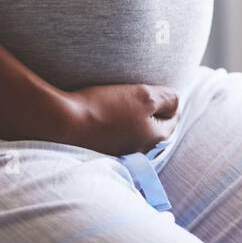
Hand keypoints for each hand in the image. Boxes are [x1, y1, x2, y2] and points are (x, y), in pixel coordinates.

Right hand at [57, 83, 179, 155]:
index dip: (171, 103)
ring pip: (135, 132)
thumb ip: (167, 98)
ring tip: (127, 103)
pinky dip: (117, 125)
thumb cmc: (106, 107)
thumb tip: (177, 102)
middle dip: (155, 113)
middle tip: (148, 96)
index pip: (173, 120)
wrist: (64, 123)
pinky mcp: (100, 149)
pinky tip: (108, 114)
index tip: (164, 91)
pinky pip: (116, 135)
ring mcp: (119, 151)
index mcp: (153, 138)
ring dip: (135, 119)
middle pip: (154, 129)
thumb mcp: (144, 96)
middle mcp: (139, 150)